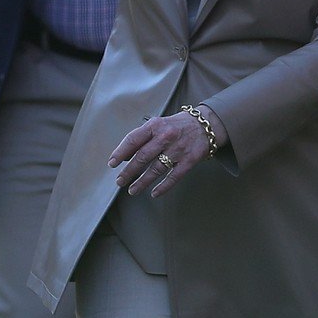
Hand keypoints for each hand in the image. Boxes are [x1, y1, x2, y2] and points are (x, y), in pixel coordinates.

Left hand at [108, 108, 225, 198]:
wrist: (205, 125)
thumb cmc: (176, 126)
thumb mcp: (159, 124)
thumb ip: (142, 137)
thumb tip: (124, 156)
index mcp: (156, 125)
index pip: (133, 139)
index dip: (121, 152)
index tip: (112, 164)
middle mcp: (166, 136)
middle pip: (142, 157)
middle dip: (129, 171)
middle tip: (120, 181)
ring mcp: (179, 149)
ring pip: (156, 169)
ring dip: (142, 182)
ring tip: (132, 190)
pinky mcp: (190, 160)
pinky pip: (174, 177)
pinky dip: (163, 187)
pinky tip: (154, 193)